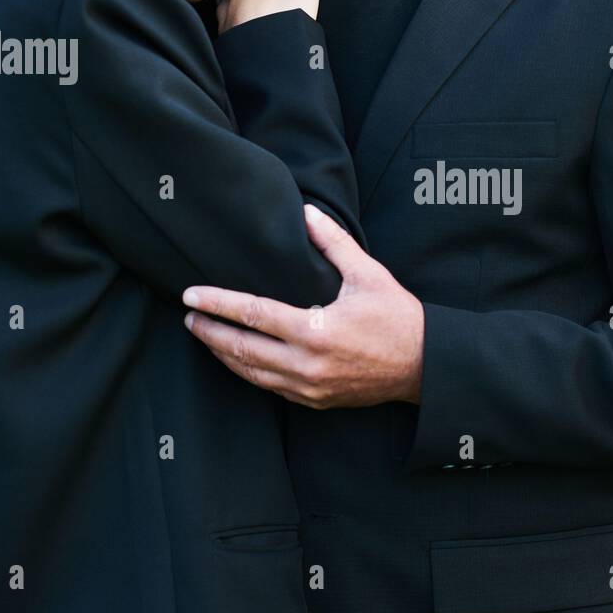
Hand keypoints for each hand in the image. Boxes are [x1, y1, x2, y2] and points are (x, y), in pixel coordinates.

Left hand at [183, 205, 424, 408]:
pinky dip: (248, 372)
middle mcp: (307, 364)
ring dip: (223, 354)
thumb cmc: (397, 318)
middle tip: (188, 317)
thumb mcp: (368, 274)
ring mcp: (309, 387)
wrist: (425, 366)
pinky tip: (238, 359)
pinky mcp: (314, 400)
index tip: (191, 295)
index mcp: (316, 331)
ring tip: (204, 336)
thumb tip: (306, 212)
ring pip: (251, 373)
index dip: (218, 303)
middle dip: (209, 332)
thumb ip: (334, 243)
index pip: (253, 314)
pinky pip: (270, 387)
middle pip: (241, 349)